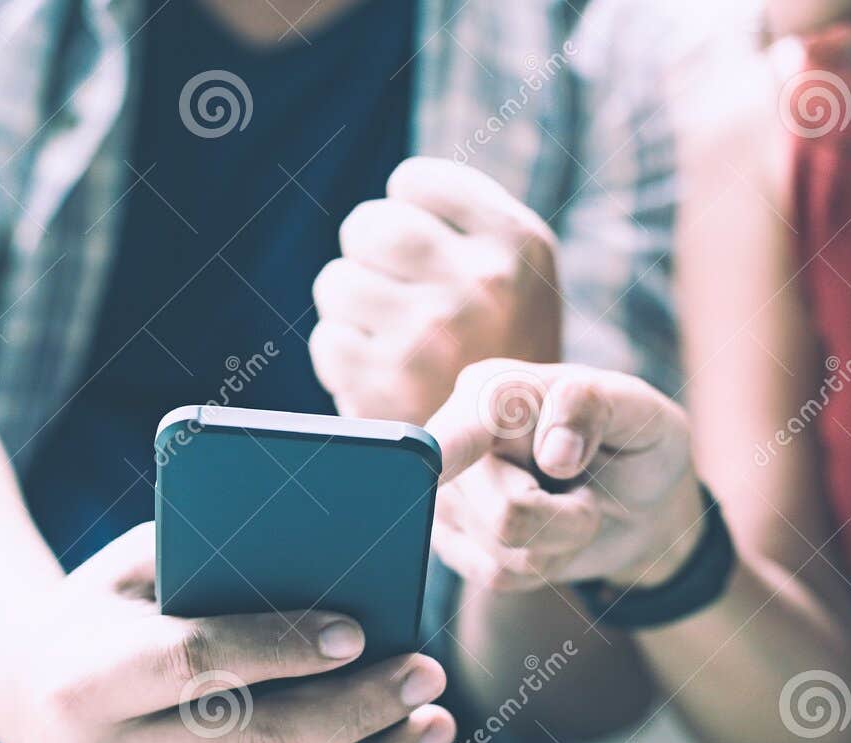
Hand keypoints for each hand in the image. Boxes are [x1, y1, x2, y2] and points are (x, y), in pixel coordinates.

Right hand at [4, 524, 455, 742]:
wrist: (33, 706)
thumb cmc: (110, 614)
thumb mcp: (134, 566)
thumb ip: (208, 557)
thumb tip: (330, 560)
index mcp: (82, 681)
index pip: (197, 662)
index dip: (282, 647)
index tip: (360, 632)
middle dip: (356, 711)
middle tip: (426, 676)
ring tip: (434, 725)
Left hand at [310, 157, 561, 424]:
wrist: (523, 453)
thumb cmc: (502, 347)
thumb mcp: (519, 270)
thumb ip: (466, 218)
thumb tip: (395, 187)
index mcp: (520, 243)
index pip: (412, 181)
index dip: (410, 214)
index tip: (432, 251)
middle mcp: (480, 285)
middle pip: (366, 226)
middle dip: (370, 258)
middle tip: (400, 293)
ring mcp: (431, 336)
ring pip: (336, 282)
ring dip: (353, 309)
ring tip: (393, 336)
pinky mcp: (387, 386)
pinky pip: (327, 342)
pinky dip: (345, 358)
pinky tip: (383, 373)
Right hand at [425, 359, 703, 593]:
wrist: (631, 500)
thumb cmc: (632, 443)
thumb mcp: (640, 410)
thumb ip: (594, 407)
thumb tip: (552, 455)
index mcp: (499, 389)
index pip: (467, 423)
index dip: (448, 447)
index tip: (429, 460)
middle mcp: (458, 437)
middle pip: (507, 512)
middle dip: (569, 517)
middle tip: (584, 486)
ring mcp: (447, 491)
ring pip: (505, 549)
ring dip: (560, 542)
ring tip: (568, 505)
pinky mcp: (448, 540)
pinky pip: (498, 575)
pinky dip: (542, 564)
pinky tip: (548, 531)